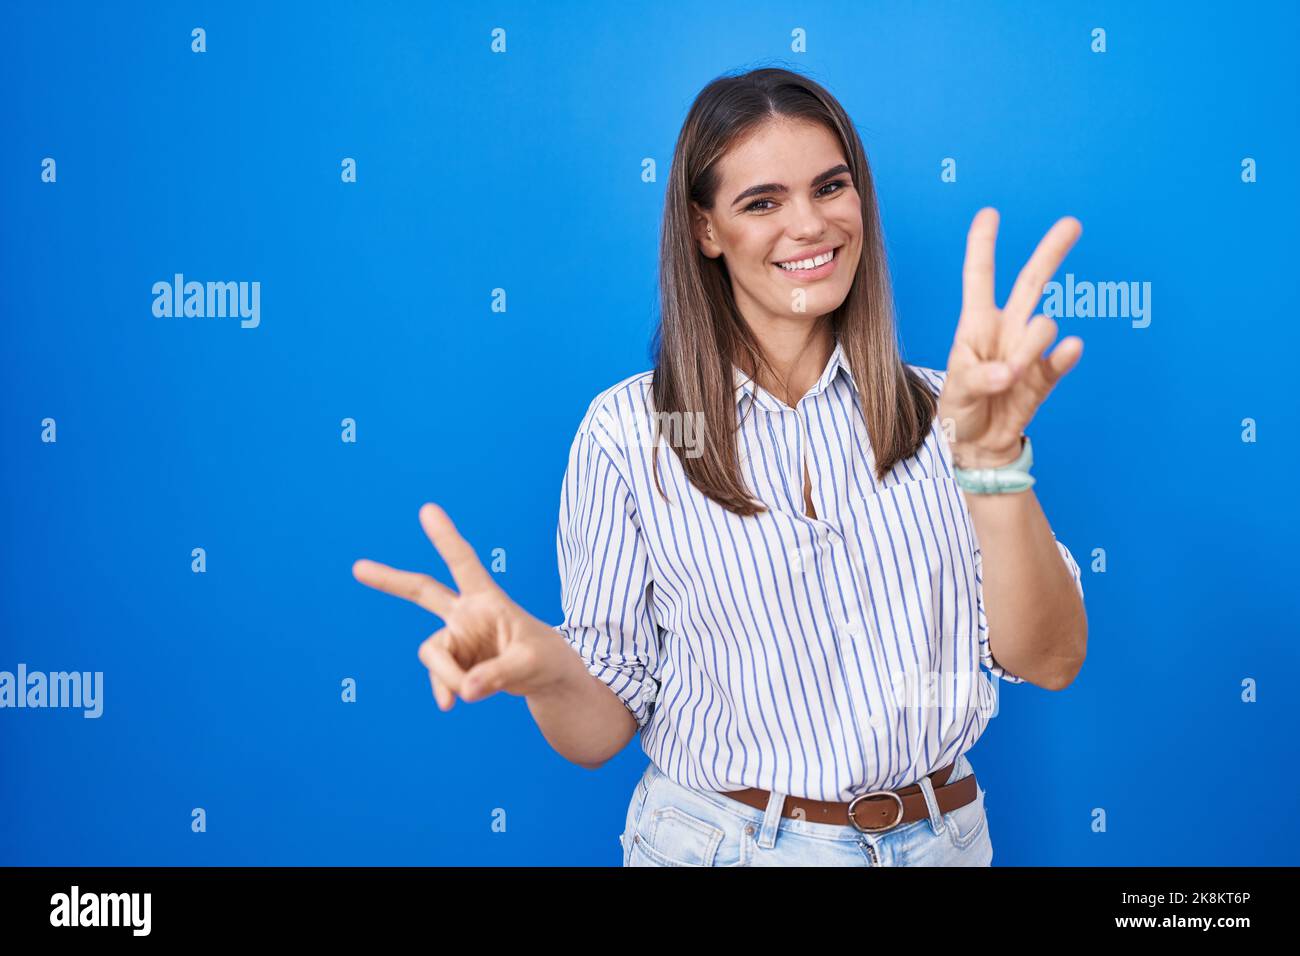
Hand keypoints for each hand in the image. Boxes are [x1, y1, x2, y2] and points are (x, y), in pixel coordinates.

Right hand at [352, 503, 570, 708]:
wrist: (545, 679)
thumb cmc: (545, 659)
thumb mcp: (531, 663)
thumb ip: (497, 675)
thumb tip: (463, 691)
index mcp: (487, 599)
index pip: (464, 563)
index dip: (445, 538)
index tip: (427, 509)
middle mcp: (466, 614)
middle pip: (422, 591)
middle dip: (389, 580)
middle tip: (357, 567)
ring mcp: (457, 638)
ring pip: (433, 654)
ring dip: (449, 677)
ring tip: (473, 692)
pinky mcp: (455, 662)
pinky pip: (439, 677)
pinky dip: (445, 689)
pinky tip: (450, 705)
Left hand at [937, 208, 1083, 468]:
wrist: (978, 445)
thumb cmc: (960, 409)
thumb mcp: (956, 392)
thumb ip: (978, 379)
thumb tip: (1008, 372)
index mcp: (975, 326)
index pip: (980, 278)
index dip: (983, 246)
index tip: (990, 213)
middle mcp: (1006, 331)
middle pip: (1031, 283)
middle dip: (1050, 253)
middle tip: (1072, 224)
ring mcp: (1028, 352)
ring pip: (1042, 325)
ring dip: (1028, 346)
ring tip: (1010, 375)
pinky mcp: (1044, 378)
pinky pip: (1058, 360)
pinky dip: (1064, 355)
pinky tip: (1070, 348)